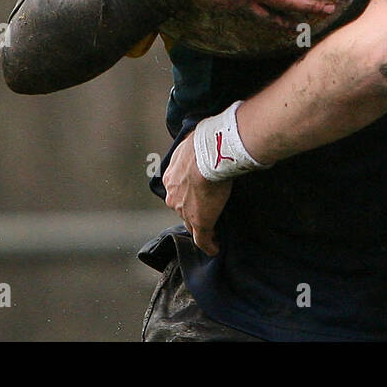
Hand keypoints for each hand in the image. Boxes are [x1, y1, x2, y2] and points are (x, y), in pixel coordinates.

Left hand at [162, 134, 231, 256]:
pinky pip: (203, 238)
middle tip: (206, 211)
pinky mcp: (200, 221)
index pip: (178, 191)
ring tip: (212, 232)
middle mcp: (173, 196)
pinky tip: (215, 248)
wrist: (207, 155)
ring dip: (200, 226)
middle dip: (191, 210)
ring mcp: (185, 211)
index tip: (197, 195)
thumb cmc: (203, 144)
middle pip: (182, 208)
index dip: (187, 194)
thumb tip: (204, 138)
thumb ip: (194, 146)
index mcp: (171, 178)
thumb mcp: (193, 141)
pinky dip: (209, 245)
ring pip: (191, 223)